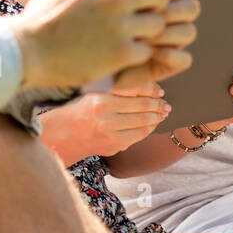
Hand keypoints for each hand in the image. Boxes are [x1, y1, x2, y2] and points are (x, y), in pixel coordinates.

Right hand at [7, 0, 198, 90]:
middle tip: (176, 3)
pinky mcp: (121, 53)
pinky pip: (150, 50)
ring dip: (159, 30)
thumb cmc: (40, 17)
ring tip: (155, 32)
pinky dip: (146, 53)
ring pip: (161, 24)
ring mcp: (120, 26)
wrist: (25, 52)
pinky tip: (135, 54)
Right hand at [40, 84, 170, 162]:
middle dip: (158, 105)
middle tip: (166, 104)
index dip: (152, 90)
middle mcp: (104, 113)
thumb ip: (119, 89)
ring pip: (143, 122)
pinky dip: (148, 129)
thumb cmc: (83, 110)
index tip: (160, 90)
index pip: (135, 89)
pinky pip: (138, 135)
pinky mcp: (113, 144)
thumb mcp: (95, 93)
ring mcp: (109, 130)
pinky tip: (151, 124)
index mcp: (100, 96)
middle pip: (142, 106)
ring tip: (162, 114)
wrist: (66, 134)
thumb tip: (151, 88)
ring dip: (156, 118)